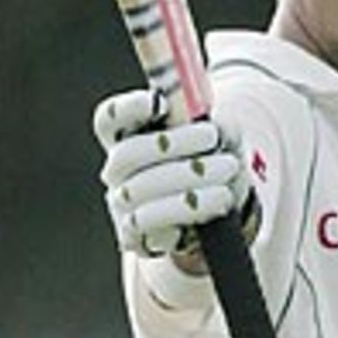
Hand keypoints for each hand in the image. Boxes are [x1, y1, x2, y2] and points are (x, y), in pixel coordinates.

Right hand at [94, 85, 252, 259]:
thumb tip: (219, 126)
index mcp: (127, 138)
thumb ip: (218, 124)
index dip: (127, 109)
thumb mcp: (220, 137)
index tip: (158, 101)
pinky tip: (219, 200)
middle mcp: (117, 172)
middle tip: (211, 135)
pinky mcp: (134, 236)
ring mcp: (122, 205)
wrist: (216, 211)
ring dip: (187, 178)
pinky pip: (152, 225)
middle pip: (127, 154)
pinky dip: (188, 210)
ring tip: (228, 167)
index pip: (109, 120)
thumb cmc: (210, 163)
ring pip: (138, 192)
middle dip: (170, 143)